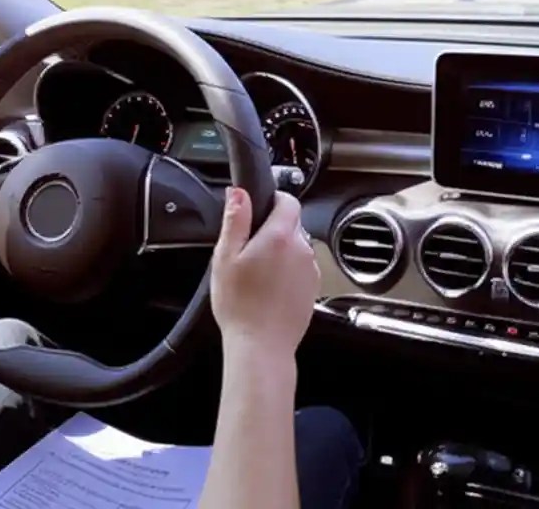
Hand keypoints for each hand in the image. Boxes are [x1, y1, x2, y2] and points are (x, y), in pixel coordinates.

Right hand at [210, 188, 319, 359]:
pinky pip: (301, 268)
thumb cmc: (240, 306)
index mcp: (280, 237)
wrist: (261, 346)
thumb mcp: (225, 257)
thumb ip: (236, 220)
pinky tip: (269, 289)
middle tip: (248, 250)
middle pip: (291, 224)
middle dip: (272, 230)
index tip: (258, 210)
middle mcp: (302, 249)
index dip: (273, 200)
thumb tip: (239, 193)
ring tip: (257, 275)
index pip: (288, 200)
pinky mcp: (313, 287)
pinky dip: (288, 272)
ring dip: (281, 252)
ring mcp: (311, 269)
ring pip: (296, 247)